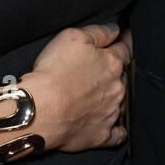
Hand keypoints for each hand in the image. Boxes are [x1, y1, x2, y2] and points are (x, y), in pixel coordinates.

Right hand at [21, 23, 130, 152]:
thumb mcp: (72, 37)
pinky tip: (113, 126)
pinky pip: (117, 134)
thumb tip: (115, 29)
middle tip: (100, 72)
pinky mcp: (102, 135)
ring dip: (114, 99)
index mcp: (112, 63)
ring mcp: (111, 113)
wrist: (39, 109)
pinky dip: (116, 129)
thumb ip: (98, 32)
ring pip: (120, 103)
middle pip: (122, 77)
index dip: (122, 43)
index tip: (122, 39)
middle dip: (115, 73)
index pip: (124, 50)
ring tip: (99, 97)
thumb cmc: (53, 71)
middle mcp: (117, 88)